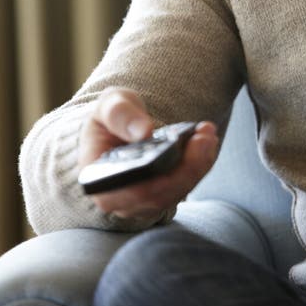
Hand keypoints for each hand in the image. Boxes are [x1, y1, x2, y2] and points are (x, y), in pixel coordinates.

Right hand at [78, 87, 218, 219]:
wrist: (121, 125)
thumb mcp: (109, 104)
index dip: (151, 181)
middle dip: (186, 168)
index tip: (173, 154)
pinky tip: (207, 140)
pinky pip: (184, 186)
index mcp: (97, 178)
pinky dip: (200, 164)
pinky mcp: (163, 194)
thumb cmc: (112, 117)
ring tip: (207, 134)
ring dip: (198, 165)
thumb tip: (143, 132)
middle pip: (156, 195)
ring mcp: (142, 201)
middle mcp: (119, 198)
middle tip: (203, 138)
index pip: (123, 192)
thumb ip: (120, 114)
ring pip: (175, 193)